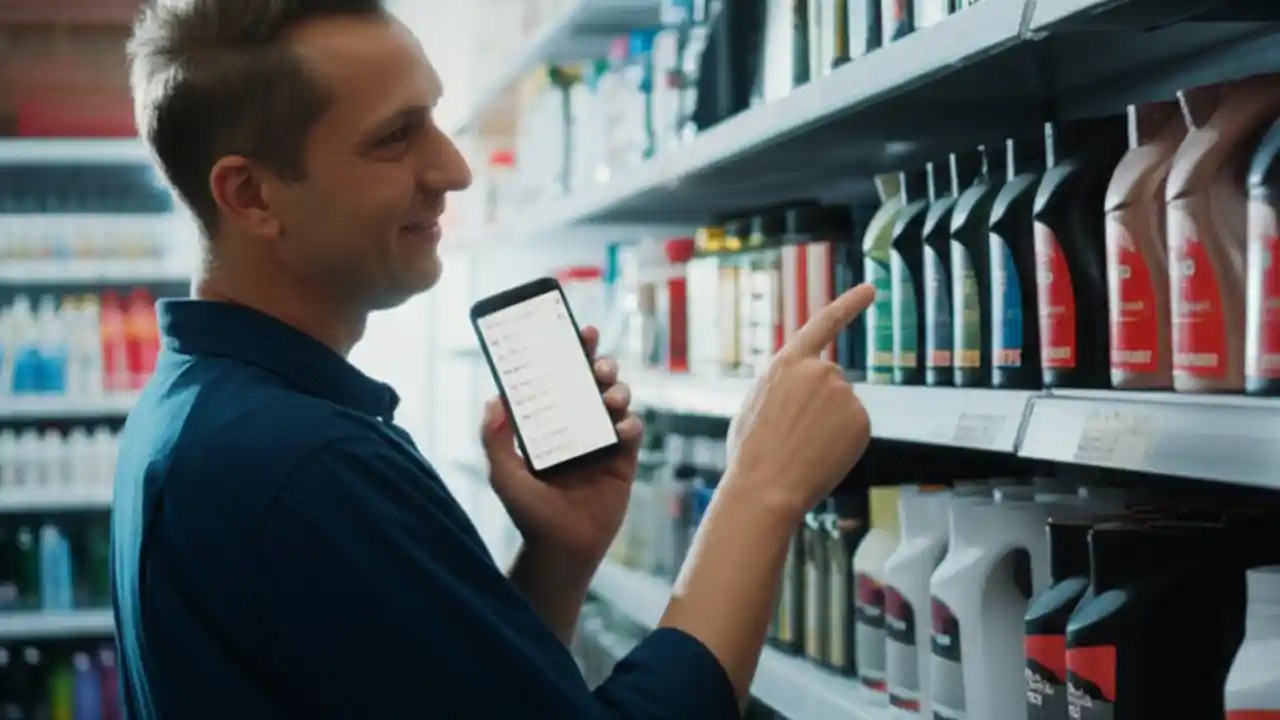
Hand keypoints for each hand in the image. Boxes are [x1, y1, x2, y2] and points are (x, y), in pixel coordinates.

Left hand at [480, 326, 642, 570]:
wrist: (559, 551)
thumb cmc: (528, 512)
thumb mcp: (501, 473)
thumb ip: (492, 438)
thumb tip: (493, 399)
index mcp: (550, 422)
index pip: (561, 378)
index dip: (572, 351)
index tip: (579, 330)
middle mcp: (578, 426)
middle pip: (594, 383)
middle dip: (600, 364)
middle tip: (597, 363)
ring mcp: (602, 442)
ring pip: (617, 402)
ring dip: (618, 390)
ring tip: (608, 396)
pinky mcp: (624, 463)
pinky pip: (633, 433)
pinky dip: (631, 424)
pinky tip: (620, 430)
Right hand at [726, 284, 875, 519]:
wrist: (766, 488)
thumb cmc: (751, 453)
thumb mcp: (756, 405)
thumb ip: (784, 389)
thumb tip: (803, 397)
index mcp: (788, 363)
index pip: (824, 324)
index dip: (849, 305)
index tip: (871, 289)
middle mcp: (821, 370)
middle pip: (831, 382)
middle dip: (820, 404)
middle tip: (795, 435)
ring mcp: (844, 394)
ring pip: (843, 408)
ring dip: (829, 426)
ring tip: (803, 448)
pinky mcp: (862, 419)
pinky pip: (855, 429)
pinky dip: (843, 443)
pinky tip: (821, 456)